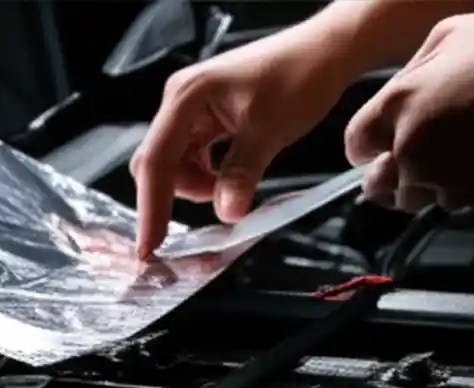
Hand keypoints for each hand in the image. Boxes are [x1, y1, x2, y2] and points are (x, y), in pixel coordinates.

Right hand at [130, 26, 354, 258]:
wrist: (324, 54)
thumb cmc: (298, 77)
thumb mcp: (269, 133)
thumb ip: (241, 174)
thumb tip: (225, 214)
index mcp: (186, 97)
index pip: (157, 160)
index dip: (151, 207)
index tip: (149, 247)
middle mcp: (182, 101)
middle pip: (159, 162)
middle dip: (177, 195)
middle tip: (207, 220)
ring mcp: (195, 110)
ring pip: (178, 163)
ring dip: (198, 186)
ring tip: (234, 190)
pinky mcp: (211, 118)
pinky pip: (197, 156)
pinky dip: (210, 176)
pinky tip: (232, 182)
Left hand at [344, 10, 473, 213]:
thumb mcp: (447, 36)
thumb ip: (410, 76)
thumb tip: (398, 98)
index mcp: (400, 107)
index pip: (357, 146)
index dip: (368, 147)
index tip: (378, 150)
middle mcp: (417, 152)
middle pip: (386, 187)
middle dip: (398, 175)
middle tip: (424, 157)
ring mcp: (451, 182)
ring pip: (427, 199)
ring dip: (438, 183)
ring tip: (471, 149)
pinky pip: (467, 202)